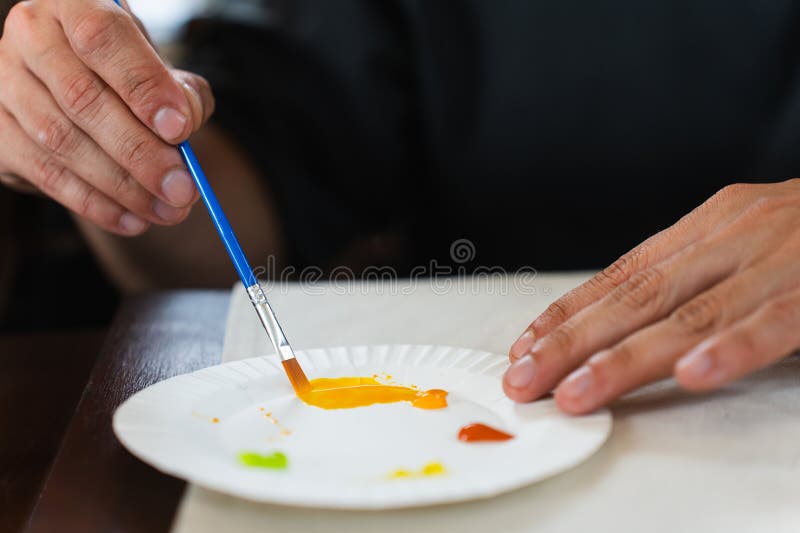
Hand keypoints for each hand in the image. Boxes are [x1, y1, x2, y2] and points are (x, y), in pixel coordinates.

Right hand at [0, 0, 213, 234]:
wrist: (88, 93)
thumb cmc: (133, 80)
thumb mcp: (166, 76)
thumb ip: (184, 95)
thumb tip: (181, 126)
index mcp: (73, 5)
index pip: (102, 38)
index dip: (143, 85)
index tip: (179, 129)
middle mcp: (29, 35)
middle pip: (82, 98)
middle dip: (140, 152)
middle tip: (183, 190)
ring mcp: (4, 83)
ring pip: (62, 141)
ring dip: (122, 186)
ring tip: (168, 211)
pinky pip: (45, 174)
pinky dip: (94, 203)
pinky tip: (133, 220)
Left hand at [504, 180, 799, 413]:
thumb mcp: (747, 238)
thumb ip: (695, 273)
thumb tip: (623, 318)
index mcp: (711, 225)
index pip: (620, 274)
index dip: (567, 313)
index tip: (525, 347)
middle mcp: (735, 236)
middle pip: (637, 296)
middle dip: (573, 342)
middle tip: (526, 379)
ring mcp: (782, 259)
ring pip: (690, 314)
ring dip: (628, 358)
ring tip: (580, 392)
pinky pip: (778, 321)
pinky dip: (735, 348)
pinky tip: (695, 374)